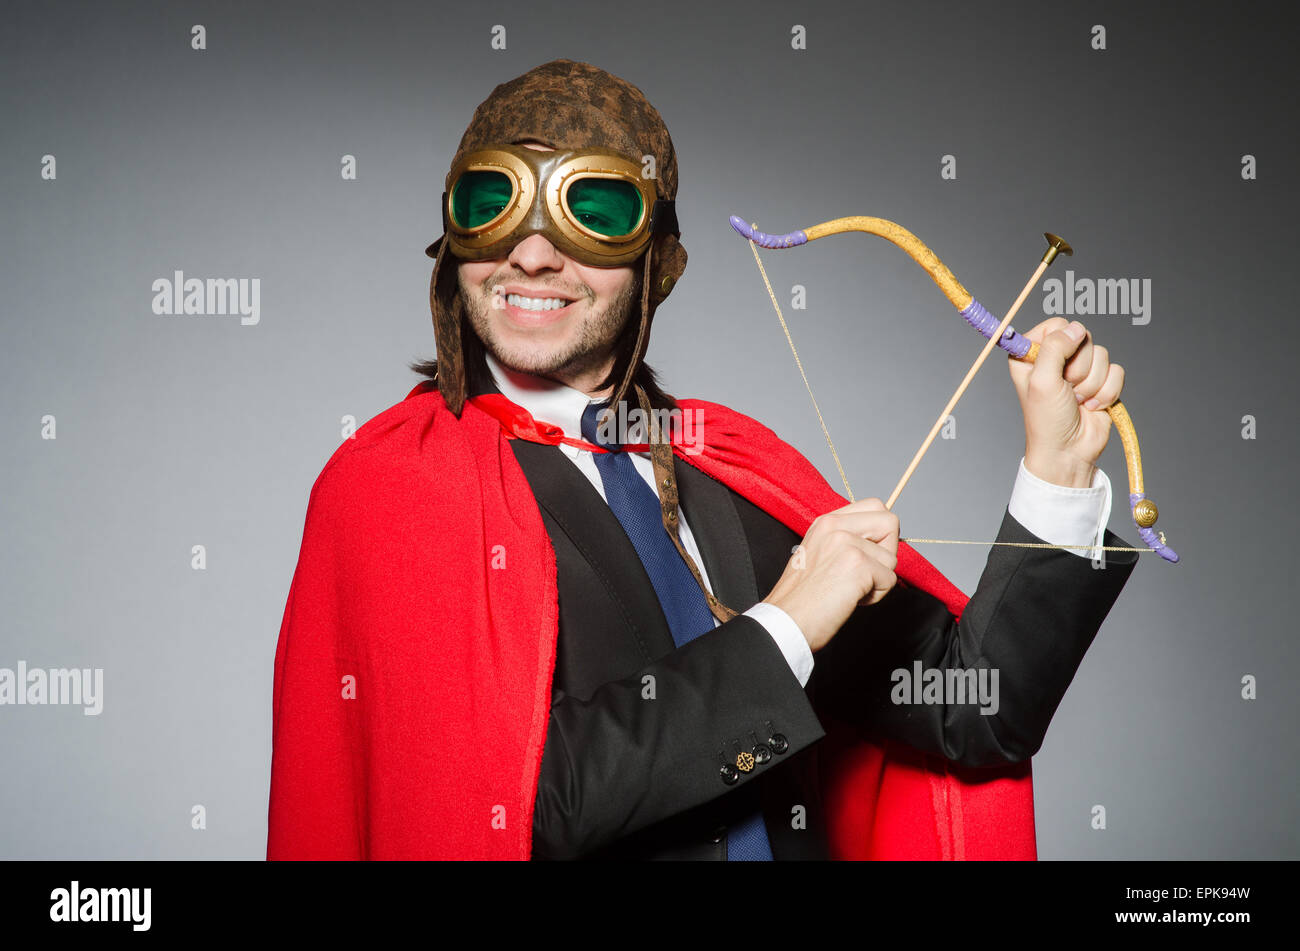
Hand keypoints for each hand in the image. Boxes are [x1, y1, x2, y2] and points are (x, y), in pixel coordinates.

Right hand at [762, 497, 898, 652]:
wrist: (786, 620)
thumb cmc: (802, 597)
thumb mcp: (820, 553)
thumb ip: (847, 540)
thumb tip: (882, 541)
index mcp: (826, 522)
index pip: (875, 506)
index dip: (880, 532)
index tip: (868, 554)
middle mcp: (835, 525)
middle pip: (890, 522)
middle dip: (887, 551)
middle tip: (865, 572)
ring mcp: (846, 542)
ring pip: (891, 558)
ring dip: (878, 580)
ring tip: (849, 590)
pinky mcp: (858, 564)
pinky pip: (889, 580)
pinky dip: (875, 596)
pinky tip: (850, 599)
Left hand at [1007, 317, 1123, 487]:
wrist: (1068, 451)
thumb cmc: (1047, 420)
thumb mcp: (1042, 381)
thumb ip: (1054, 349)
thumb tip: (1075, 329)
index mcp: (1032, 353)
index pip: (1057, 325)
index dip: (1062, 343)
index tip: (1055, 368)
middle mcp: (1055, 358)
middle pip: (1083, 337)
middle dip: (1079, 368)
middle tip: (1067, 389)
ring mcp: (1079, 370)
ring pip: (1102, 355)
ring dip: (1092, 384)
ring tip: (1077, 401)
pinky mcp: (1100, 382)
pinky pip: (1117, 372)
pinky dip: (1107, 392)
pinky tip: (1092, 406)